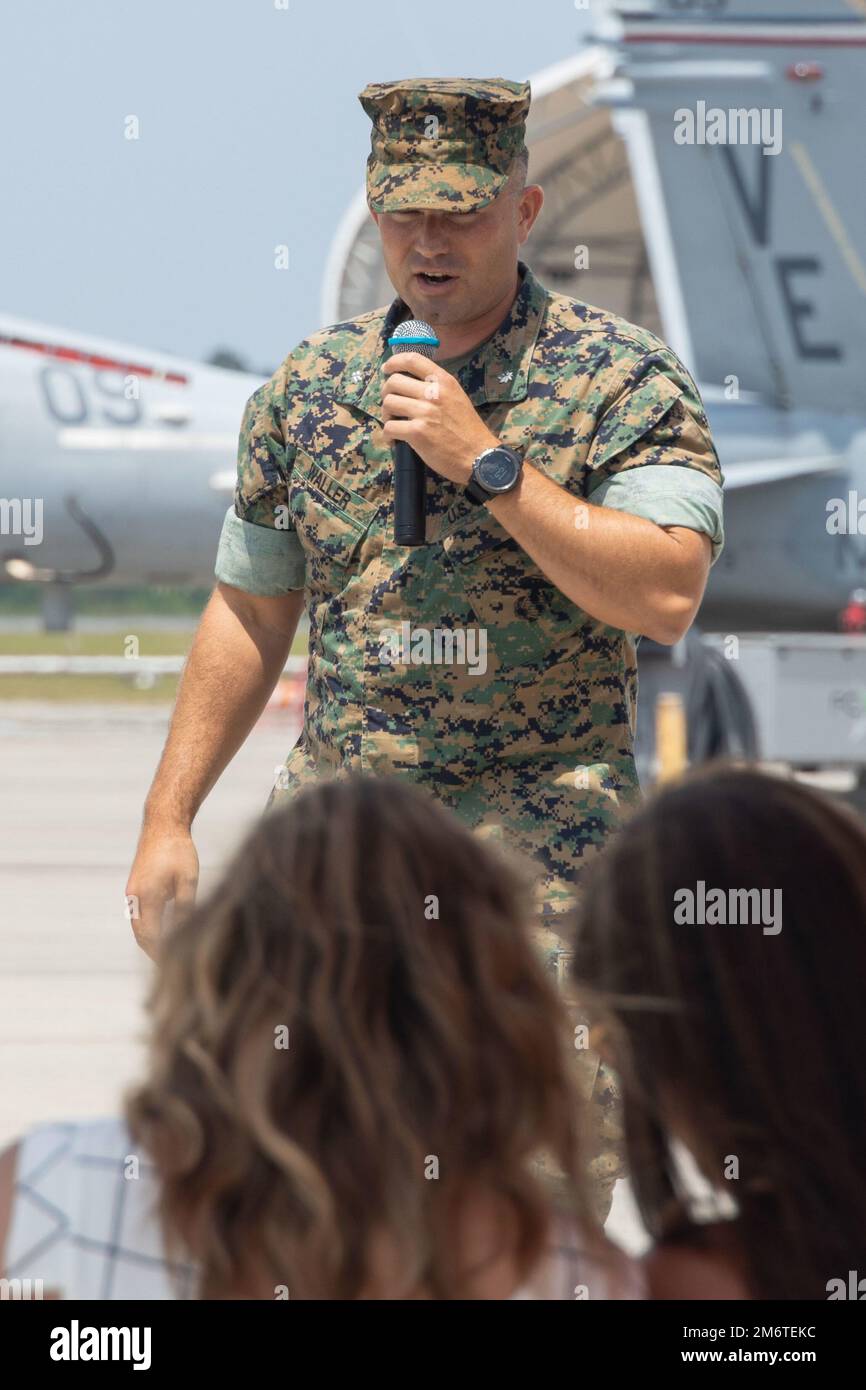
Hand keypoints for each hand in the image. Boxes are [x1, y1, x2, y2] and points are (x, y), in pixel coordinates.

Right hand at [125, 825, 198, 960]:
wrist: (162, 825)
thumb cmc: (179, 850)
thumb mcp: (188, 879)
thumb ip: (185, 907)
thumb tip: (185, 932)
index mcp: (147, 896)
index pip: (152, 936)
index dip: (162, 952)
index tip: (176, 964)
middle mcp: (134, 897)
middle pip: (141, 935)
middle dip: (154, 951)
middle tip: (171, 966)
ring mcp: (132, 892)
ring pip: (139, 925)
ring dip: (150, 940)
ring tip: (168, 953)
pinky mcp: (134, 888)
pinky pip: (139, 915)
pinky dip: (149, 927)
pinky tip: (165, 932)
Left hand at [382, 353, 498, 484]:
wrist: (479, 456)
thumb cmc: (468, 429)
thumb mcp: (457, 398)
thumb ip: (437, 388)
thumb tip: (412, 385)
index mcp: (443, 381)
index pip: (412, 359)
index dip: (394, 362)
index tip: (387, 370)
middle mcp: (432, 392)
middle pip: (394, 382)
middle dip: (386, 393)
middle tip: (391, 406)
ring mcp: (424, 412)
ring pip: (388, 403)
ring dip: (386, 414)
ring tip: (394, 423)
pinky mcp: (417, 432)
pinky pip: (389, 427)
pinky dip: (388, 435)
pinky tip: (394, 441)